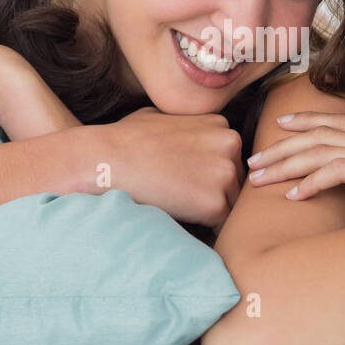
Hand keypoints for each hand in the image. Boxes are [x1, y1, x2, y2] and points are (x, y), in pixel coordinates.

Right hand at [85, 107, 243, 229]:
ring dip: (213, 210)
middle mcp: (230, 144)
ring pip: (232, 202)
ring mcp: (225, 173)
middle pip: (237, 180)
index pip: (231, 158)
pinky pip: (222, 223)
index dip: (213, 173)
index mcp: (220, 125)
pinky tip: (185, 220)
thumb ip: (188, 126)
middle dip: (218, 192)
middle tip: (187, 198)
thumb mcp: (164, 117)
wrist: (108, 160)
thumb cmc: (126, 139)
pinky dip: (208, 227)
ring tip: (184, 209)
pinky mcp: (215, 203)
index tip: (191, 180)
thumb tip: (188, 134)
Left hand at [246, 110, 344, 200]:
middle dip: (281, 147)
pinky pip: (338, 173)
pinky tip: (293, 196)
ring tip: (257, 178)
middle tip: (252, 158)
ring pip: (318, 153)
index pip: (338, 123)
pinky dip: (311, 183)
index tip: (283, 122)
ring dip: (284, 165)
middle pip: (318, 137)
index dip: (308, 121)